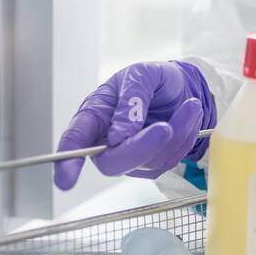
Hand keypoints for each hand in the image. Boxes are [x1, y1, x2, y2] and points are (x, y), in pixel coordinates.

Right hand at [53, 61, 214, 190]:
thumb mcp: (142, 74)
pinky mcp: (152, 164)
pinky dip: (184, 137)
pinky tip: (187, 116)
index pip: (75, 140)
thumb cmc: (154, 80)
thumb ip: (130, 101)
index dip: (67, 162)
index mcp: (94, 114)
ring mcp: (129, 156)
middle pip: (112, 162)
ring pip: (147, 161)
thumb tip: (118, 136)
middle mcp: (106, 140)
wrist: (182, 88)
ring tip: (189, 105)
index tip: (66, 180)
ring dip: (175, 133)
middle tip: (166, 127)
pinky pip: (169, 160)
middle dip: (141, 147)